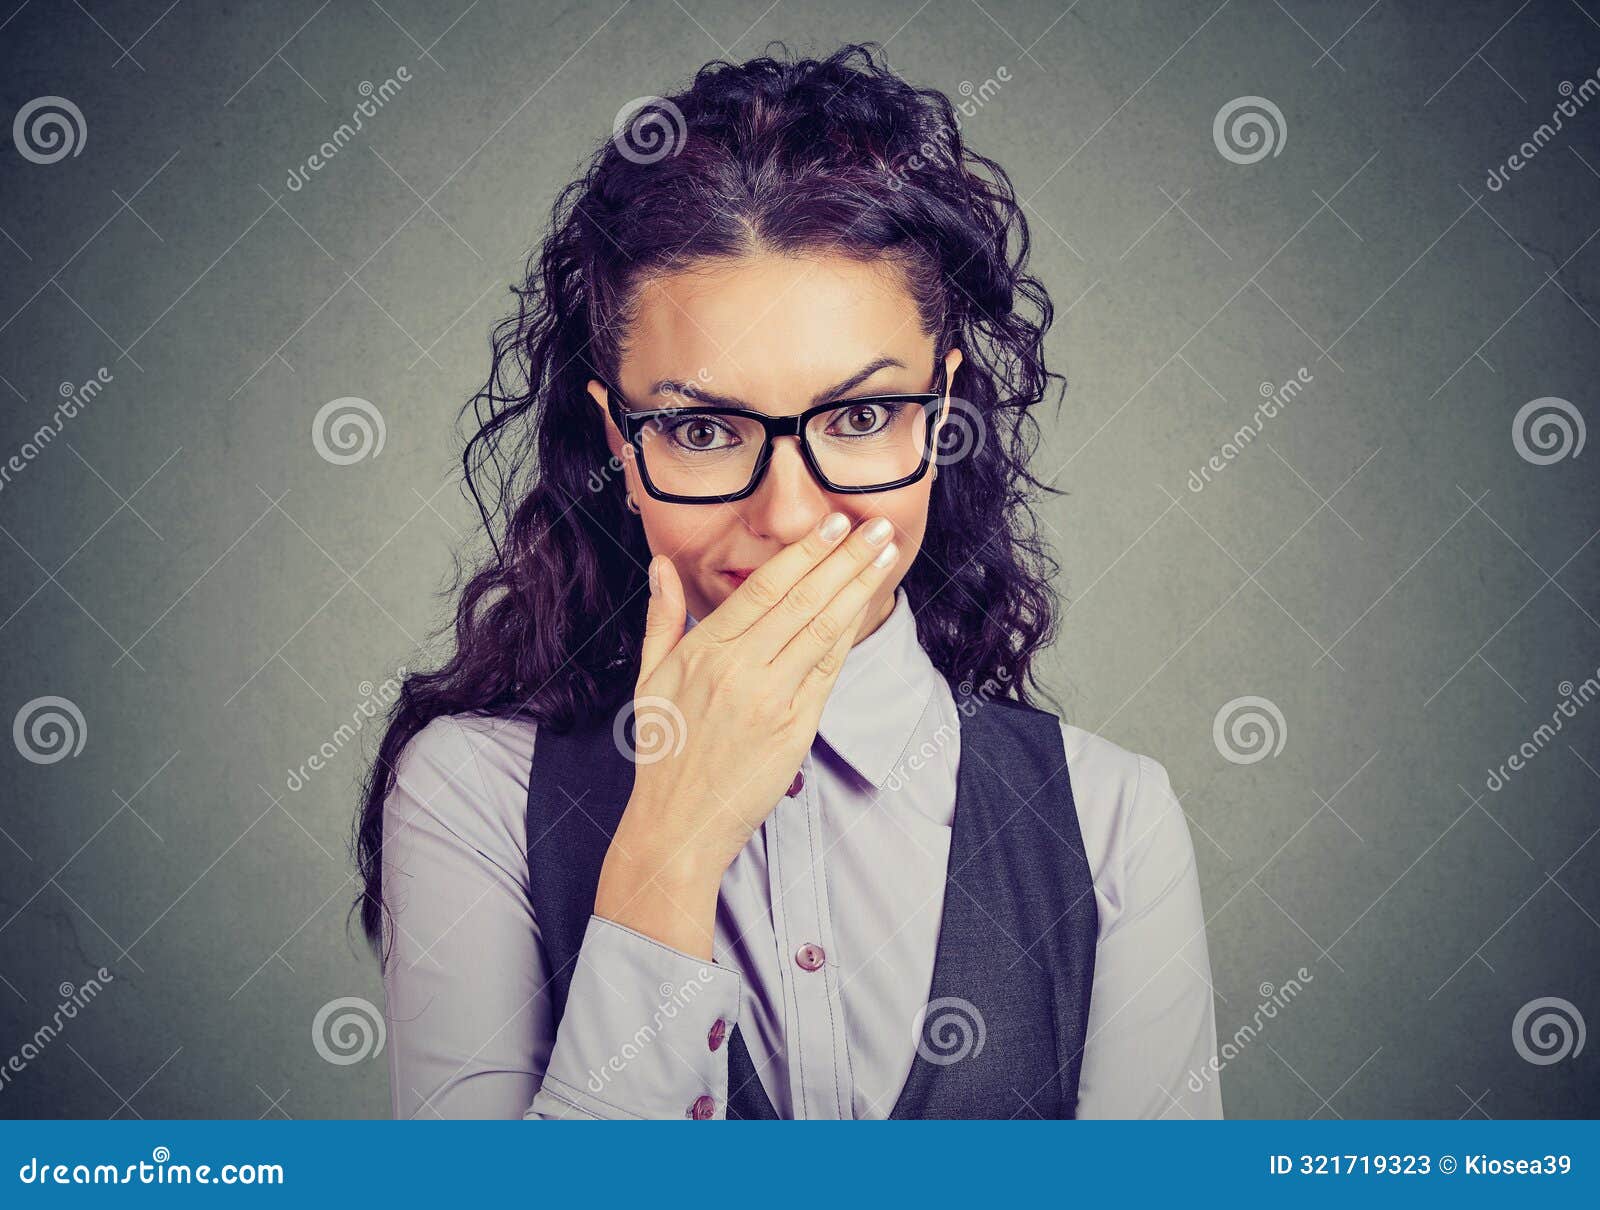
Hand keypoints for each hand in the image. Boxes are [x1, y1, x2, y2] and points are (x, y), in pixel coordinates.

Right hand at [593, 512, 899, 957]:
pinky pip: (828, 672)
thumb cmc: (665, 749)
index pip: (763, 589)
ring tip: (883, 555)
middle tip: (876, 526)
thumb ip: (662, 617)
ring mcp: (770, 699)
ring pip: (822, 631)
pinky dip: (849, 636)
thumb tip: (662, 564)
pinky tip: (866, 608)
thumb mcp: (650, 678)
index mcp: (703, 651)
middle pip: (802, 601)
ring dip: (858, 588)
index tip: (832, 523)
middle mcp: (739, 670)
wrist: (679, 823)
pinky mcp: (795, 729)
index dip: (803, 553)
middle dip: (844, 559)